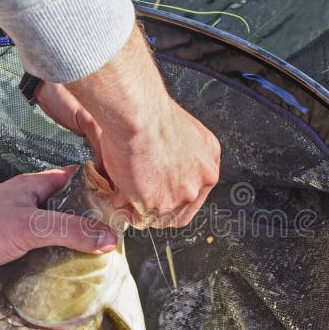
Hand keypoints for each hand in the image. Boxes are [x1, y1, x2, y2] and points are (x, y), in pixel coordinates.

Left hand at [0, 166, 117, 284]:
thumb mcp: (32, 227)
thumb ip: (71, 231)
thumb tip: (108, 240)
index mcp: (36, 185)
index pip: (76, 178)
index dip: (100, 186)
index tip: (123, 200)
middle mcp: (31, 202)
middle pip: (70, 206)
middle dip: (92, 218)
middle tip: (117, 233)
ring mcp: (22, 224)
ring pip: (58, 229)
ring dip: (75, 240)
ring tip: (100, 254)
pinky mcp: (14, 246)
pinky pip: (44, 248)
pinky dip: (57, 256)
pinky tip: (70, 268)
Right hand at [34, 25, 219, 228]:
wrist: (137, 112)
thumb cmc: (149, 113)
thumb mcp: (180, 133)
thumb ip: (177, 157)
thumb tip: (158, 171)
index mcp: (209, 161)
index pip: (195, 194)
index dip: (173, 198)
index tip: (158, 195)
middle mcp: (202, 181)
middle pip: (180, 211)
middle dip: (157, 208)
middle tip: (138, 200)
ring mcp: (182, 195)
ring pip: (159, 217)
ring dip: (140, 209)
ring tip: (124, 194)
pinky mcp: (159, 204)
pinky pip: (139, 216)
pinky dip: (126, 208)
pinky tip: (118, 193)